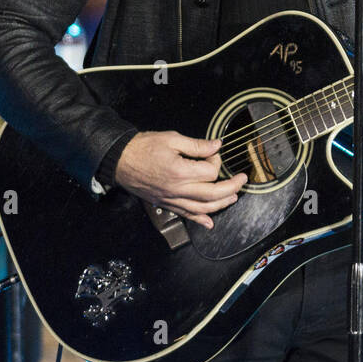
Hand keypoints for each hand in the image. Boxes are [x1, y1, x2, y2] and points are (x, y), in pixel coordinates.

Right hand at [114, 130, 247, 228]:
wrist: (120, 161)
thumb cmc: (143, 147)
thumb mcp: (171, 138)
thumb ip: (197, 145)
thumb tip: (217, 146)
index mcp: (180, 171)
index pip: (210, 172)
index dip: (216, 161)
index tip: (212, 152)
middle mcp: (177, 189)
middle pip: (213, 194)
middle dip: (232, 187)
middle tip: (242, 179)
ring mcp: (172, 199)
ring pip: (203, 209)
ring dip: (221, 205)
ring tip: (233, 197)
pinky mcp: (166, 204)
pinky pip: (186, 215)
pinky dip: (200, 220)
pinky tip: (209, 223)